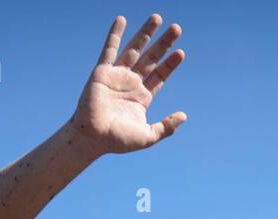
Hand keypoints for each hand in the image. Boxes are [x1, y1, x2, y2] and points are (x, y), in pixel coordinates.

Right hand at [70, 14, 186, 155]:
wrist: (93, 138)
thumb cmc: (118, 141)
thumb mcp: (148, 136)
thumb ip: (166, 127)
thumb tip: (184, 116)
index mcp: (141, 97)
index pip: (160, 75)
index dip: (170, 64)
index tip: (181, 53)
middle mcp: (130, 84)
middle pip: (151, 58)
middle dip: (163, 43)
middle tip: (177, 28)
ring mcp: (117, 76)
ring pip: (134, 49)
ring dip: (145, 33)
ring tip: (157, 18)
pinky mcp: (102, 72)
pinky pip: (109, 49)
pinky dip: (115, 34)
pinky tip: (122, 19)